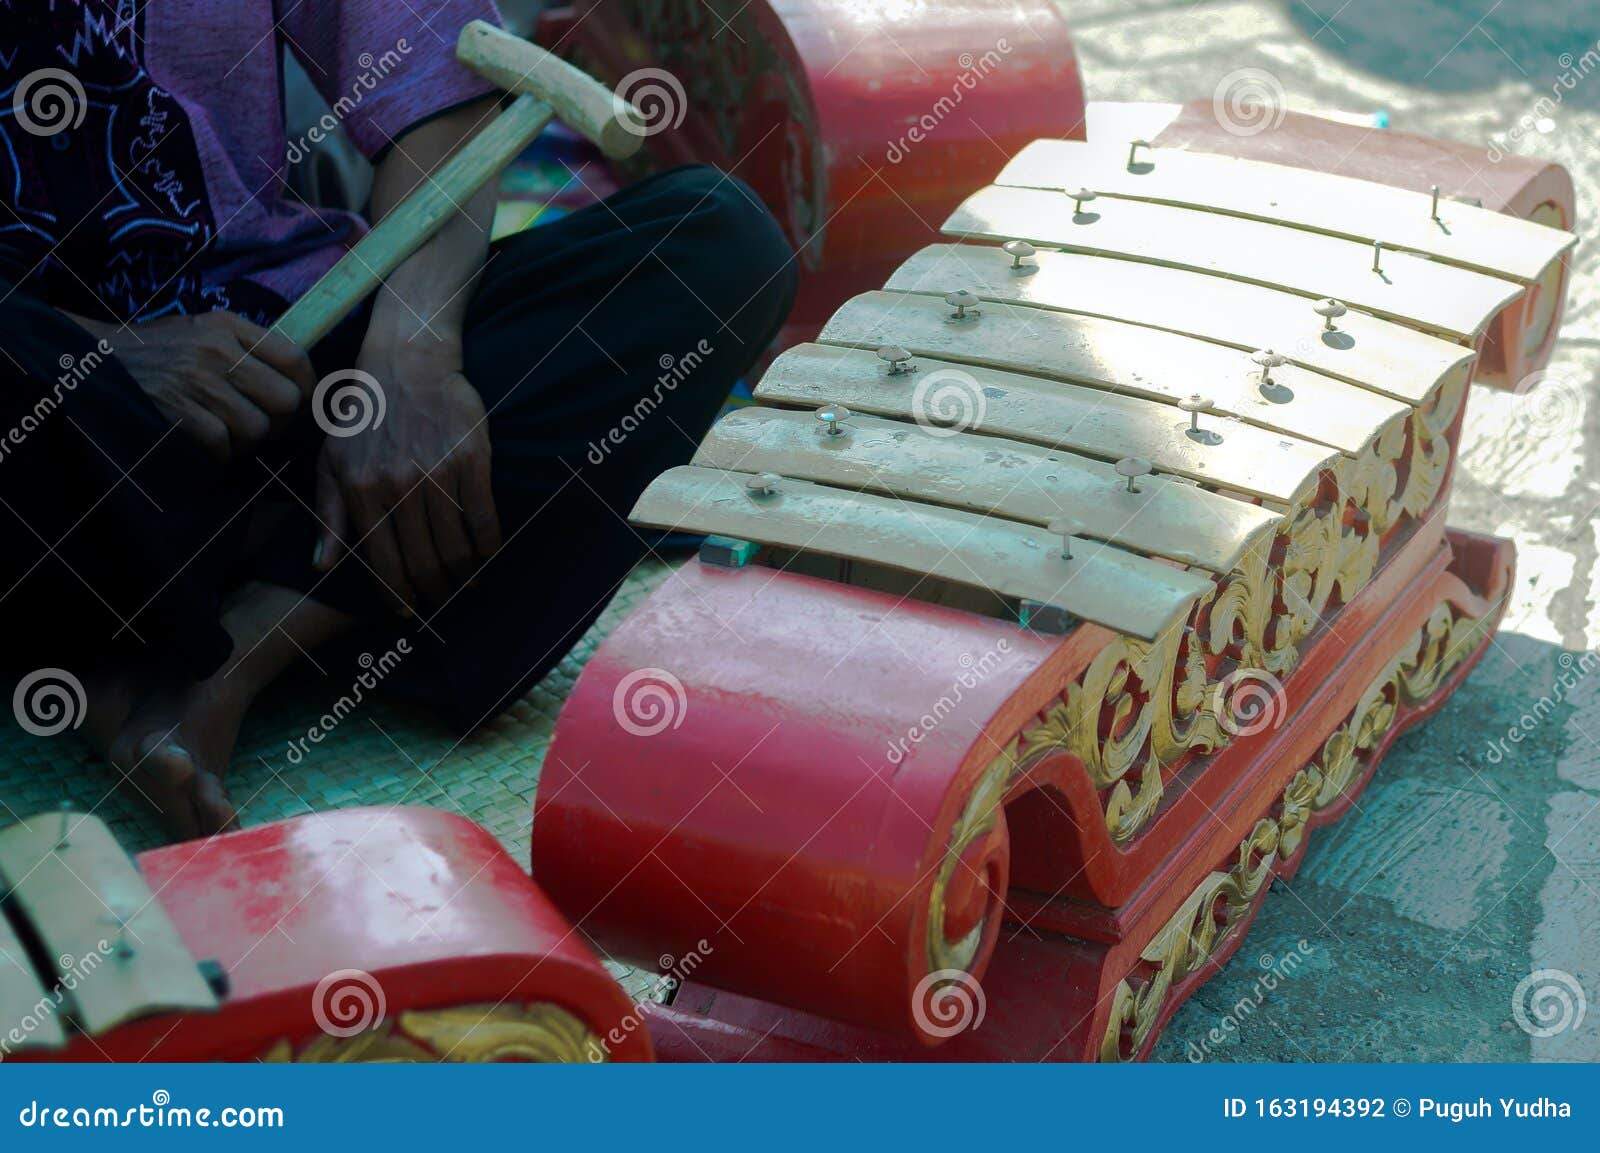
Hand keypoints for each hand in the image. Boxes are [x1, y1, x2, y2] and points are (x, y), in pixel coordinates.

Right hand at [85, 312, 312, 460]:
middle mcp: (216, 349)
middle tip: (263, 423)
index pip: (295, 358)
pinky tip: (208, 442)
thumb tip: (299, 375)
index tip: (302, 402)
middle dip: (280, 420)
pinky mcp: (177, 409)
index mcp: (227, 326)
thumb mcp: (202, 329)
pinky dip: (220, 453)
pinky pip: (223, 445)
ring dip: (247, 440)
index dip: (307, 387)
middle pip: (286, 400)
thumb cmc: (158, 350)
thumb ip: (248, 345)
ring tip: (229, 431)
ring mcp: (196, 380)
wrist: (94, 360)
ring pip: (258, 428)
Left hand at [312, 346, 501, 612]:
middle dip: (433, 591)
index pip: (382, 560)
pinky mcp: (471, 459)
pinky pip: (483, 516)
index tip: (408, 610)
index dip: (397, 593)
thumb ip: (329, 514)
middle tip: (440, 600)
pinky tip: (488, 554)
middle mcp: (398, 486)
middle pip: (422, 560)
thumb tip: (322, 566)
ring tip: (465, 583)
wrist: (407, 361)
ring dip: (462, 573)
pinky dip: (488, 543)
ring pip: (455, 544)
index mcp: (361, 490)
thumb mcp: (332, 460)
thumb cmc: (363, 412)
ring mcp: (437, 473)